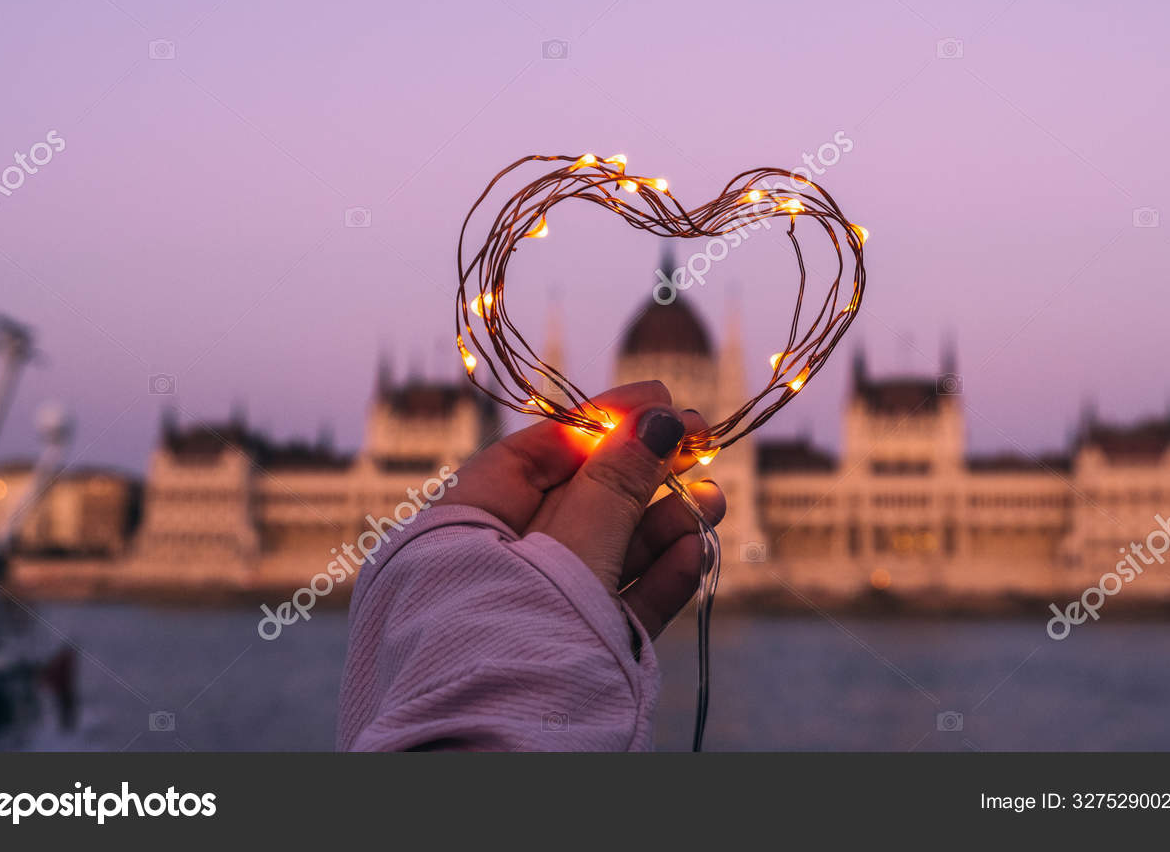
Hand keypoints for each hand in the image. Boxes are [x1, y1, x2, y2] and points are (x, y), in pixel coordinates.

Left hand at [435, 381, 725, 637]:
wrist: (501, 769)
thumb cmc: (519, 644)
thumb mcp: (573, 547)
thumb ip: (616, 484)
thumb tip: (655, 420)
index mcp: (456, 532)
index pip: (532, 455)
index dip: (600, 422)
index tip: (661, 400)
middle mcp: (486, 572)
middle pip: (577, 504)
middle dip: (646, 478)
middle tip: (704, 450)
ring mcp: (527, 618)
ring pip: (603, 557)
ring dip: (662, 528)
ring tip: (713, 508)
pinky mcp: (566, 660)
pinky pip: (613, 607)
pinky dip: (656, 581)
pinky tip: (696, 555)